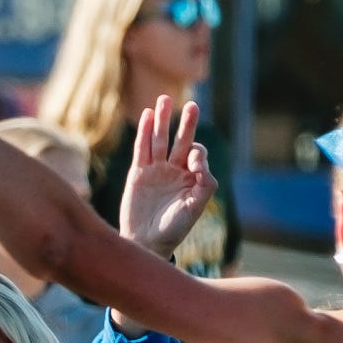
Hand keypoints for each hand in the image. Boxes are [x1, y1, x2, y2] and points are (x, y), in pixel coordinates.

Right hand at [119, 98, 214, 255]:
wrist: (146, 242)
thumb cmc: (174, 228)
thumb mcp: (194, 208)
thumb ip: (205, 185)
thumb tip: (201, 165)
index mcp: (190, 177)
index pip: (196, 154)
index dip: (197, 153)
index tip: (192, 165)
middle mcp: (174, 170)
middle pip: (180, 140)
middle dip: (186, 124)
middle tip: (191, 106)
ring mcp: (155, 170)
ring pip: (160, 140)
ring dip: (162, 120)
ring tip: (163, 100)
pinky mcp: (138, 173)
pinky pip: (141, 149)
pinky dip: (144, 132)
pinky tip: (148, 116)